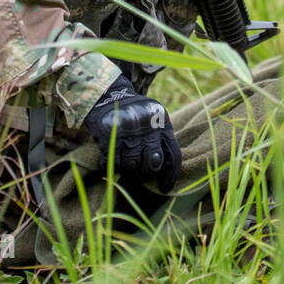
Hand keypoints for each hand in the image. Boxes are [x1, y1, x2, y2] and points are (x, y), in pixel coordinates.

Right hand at [83, 75, 181, 193]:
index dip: (170, 176)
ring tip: (127, 167)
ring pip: (133, 167)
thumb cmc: (137, 113)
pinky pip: (114, 164)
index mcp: (163, 127)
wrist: (110, 96)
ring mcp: (129, 135)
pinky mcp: (110, 138)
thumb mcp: (156, 118)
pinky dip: (114, 167)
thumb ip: (162, 138)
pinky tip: (114, 162)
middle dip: (147, 173)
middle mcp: (148, 132)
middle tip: (141, 173)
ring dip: (130, 171)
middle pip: (152, 165)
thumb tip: (165, 169)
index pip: (173, 157)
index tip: (164, 188)